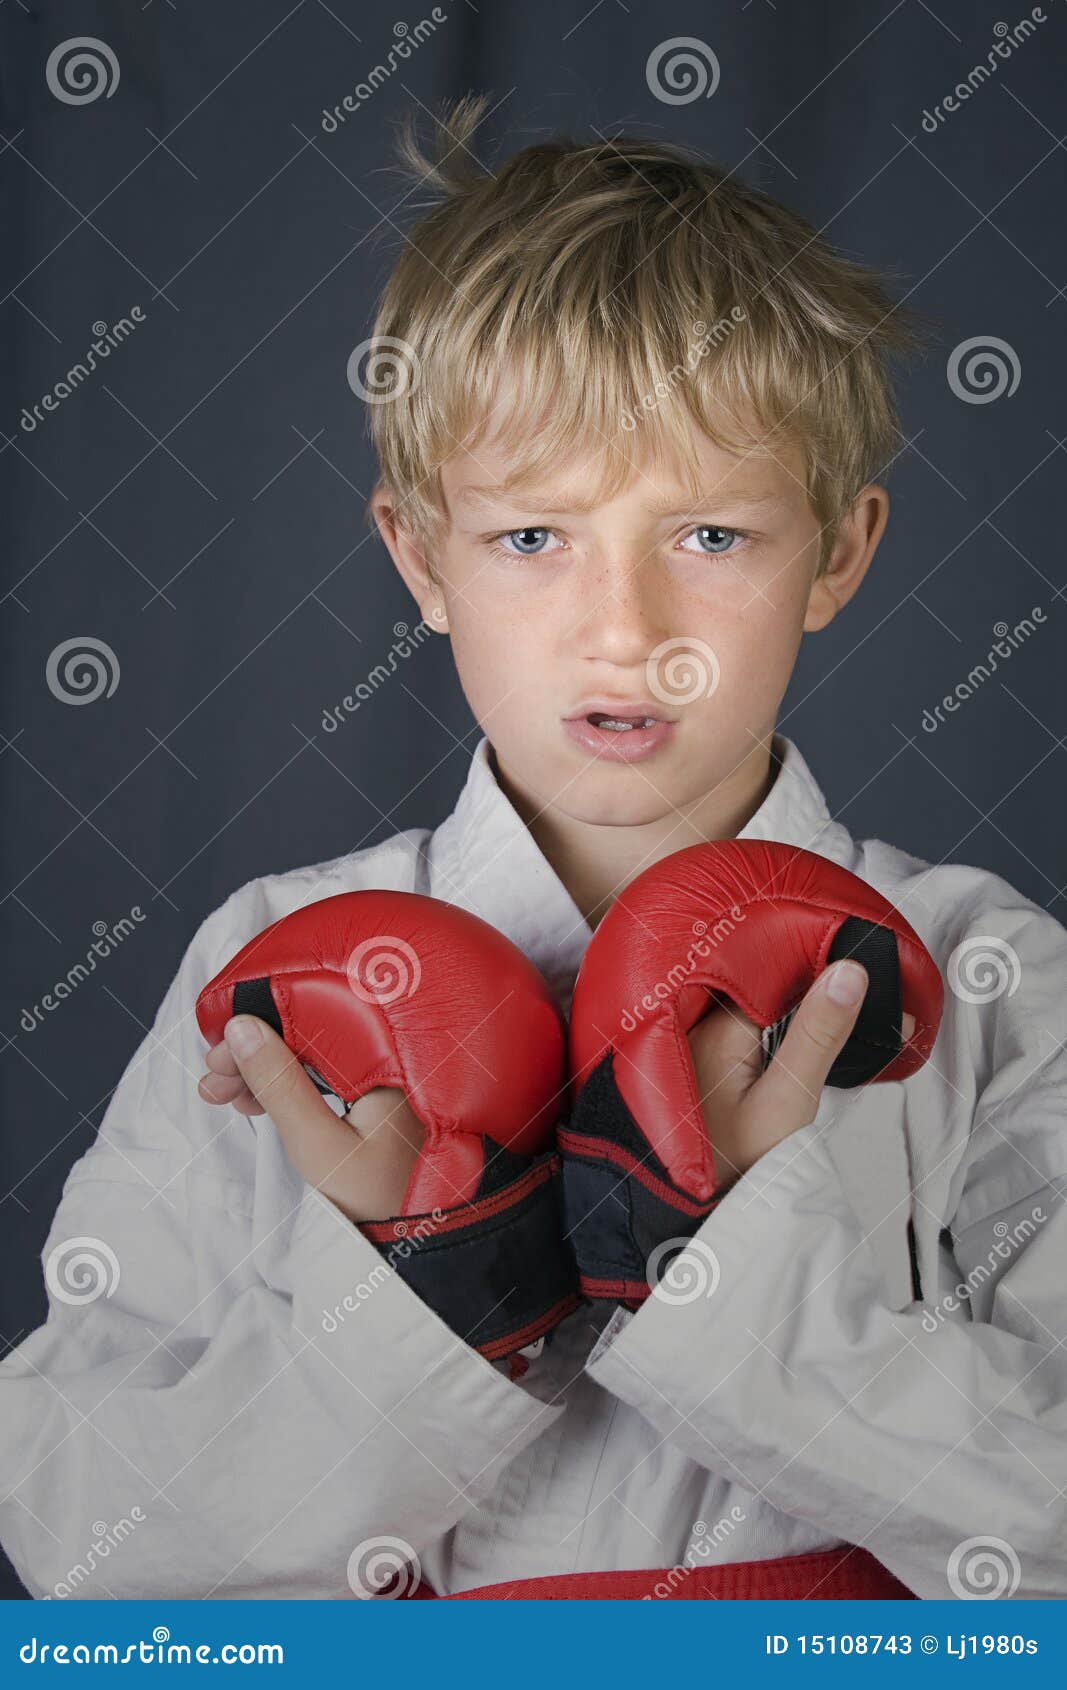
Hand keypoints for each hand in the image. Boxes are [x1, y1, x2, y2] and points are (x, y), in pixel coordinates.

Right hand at [197, 1015, 424, 1222]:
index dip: (259, 1028)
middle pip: (308, 1034)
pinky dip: (285, 1085)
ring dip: (262, 1069)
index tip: (217, 1051)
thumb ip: (280, 1086)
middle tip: (212, 1079)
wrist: (415, 1241)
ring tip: (223, 1094)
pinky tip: (253, 1100)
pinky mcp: (371, 1096)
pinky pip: (320, 1075)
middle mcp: (389, 1059)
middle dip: (253, 1052)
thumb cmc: (378, 1200)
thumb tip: (242, 1028)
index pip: (314, 1017)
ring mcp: (381, 1077)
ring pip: (308, 1055)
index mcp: (388, 1060)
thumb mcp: (320, 1145)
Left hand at [687, 960, 915, 1193]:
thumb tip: (848, 972)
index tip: (865, 969)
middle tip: (872, 990)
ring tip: (856, 1005)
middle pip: (768, 988)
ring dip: (804, 1009)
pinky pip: (753, 1032)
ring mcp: (706, 1049)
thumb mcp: (788, 1100)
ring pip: (763, 1009)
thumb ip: (818, 1035)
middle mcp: (704, 1030)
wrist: (699, 1213)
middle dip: (816, 987)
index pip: (774, 974)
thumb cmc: (734, 1165)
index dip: (820, 967)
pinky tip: (814, 1033)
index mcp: (718, 1030)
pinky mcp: (714, 1067)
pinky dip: (786, 1031)